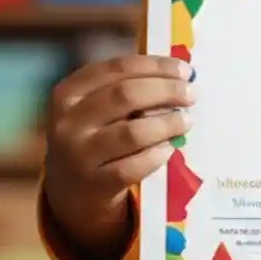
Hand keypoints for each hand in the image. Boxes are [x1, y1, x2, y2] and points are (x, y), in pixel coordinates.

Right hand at [43, 55, 195, 259]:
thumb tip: (178, 74)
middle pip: (126, 95)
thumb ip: (126, 87)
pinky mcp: (95, 184)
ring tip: (185, 122)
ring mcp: (79, 154)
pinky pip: (135, 166)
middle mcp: (69, 121)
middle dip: (166, 91)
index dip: (156, 66)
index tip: (185, 70)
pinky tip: (169, 149)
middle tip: (191, 94)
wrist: (71, 192)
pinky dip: (157, 154)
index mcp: (69, 93)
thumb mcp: (94, 109)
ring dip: (167, 124)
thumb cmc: (93, 139)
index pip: (117, 68)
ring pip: (133, 132)